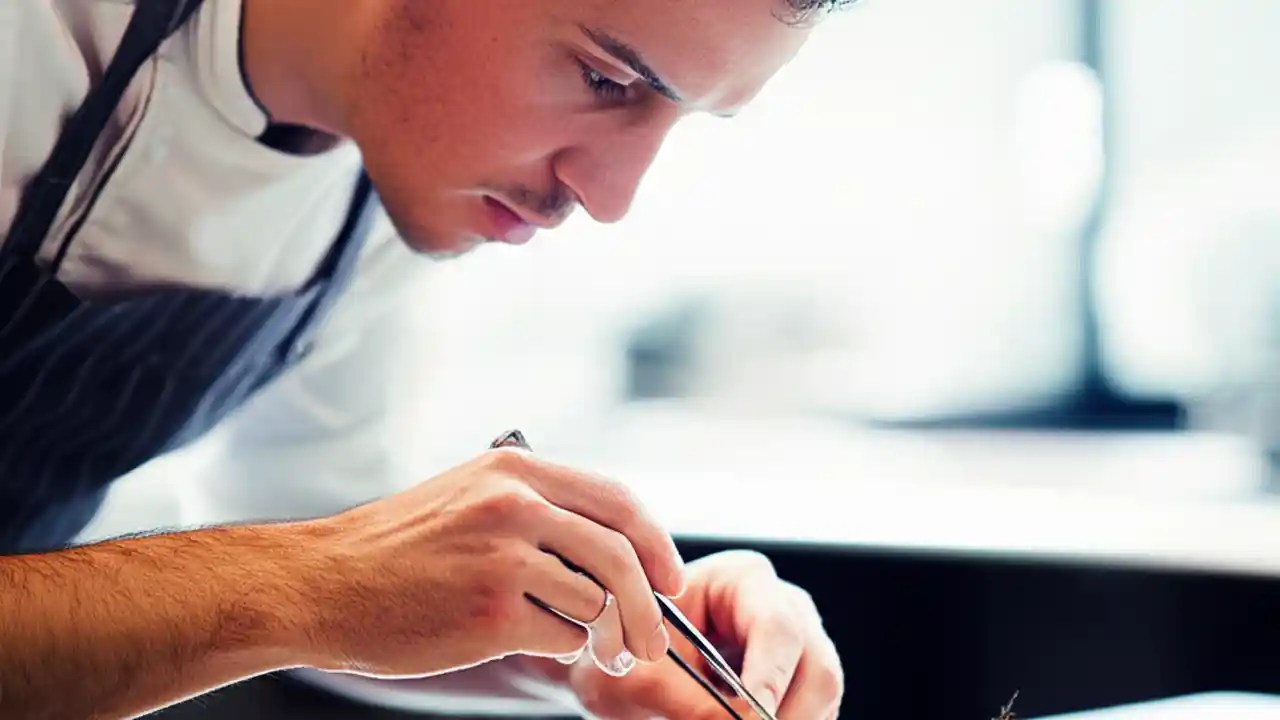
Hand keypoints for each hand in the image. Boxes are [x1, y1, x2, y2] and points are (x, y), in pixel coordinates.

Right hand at [295, 447, 683, 676]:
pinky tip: (519, 637)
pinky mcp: (491, 613)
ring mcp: (504, 558)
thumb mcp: (468, 494)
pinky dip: (555, 645)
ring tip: (566, 634)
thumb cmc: (396, 547)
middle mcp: (514, 505)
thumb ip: (537, 506)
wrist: (323, 584)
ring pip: (594, 600)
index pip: (617, 499)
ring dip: (593, 628)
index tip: (669, 577)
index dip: (655, 542)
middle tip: (655, 637)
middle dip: (650, 603)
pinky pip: (561, 637)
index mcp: (514, 470)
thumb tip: (615, 544)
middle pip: (620, 554)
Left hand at [554, 551, 843, 718]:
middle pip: (817, 666)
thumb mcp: (636, 677)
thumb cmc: (621, 655)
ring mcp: (797, 646)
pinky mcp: (798, 683)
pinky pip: (815, 715)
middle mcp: (782, 606)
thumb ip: (683, 699)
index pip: (777, 627)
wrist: (615, 666)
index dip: (770, 679)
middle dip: (787, 715)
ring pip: (822, 697)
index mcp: (742, 580)